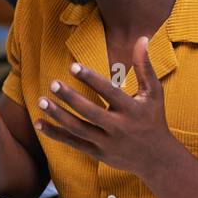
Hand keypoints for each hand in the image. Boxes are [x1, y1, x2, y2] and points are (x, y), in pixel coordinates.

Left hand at [34, 36, 177, 179]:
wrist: (158, 159)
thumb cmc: (154, 119)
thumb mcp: (154, 93)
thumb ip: (145, 66)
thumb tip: (142, 38)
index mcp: (132, 110)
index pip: (109, 92)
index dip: (91, 79)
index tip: (73, 66)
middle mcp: (118, 127)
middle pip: (90, 112)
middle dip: (70, 98)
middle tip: (52, 84)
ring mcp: (107, 143)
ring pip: (78, 129)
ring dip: (58, 115)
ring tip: (41, 101)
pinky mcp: (98, 154)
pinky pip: (73, 143)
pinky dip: (55, 134)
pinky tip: (39, 123)